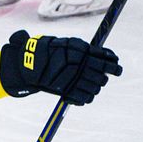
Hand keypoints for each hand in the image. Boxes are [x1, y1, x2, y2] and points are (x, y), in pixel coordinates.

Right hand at [0, 29, 121, 104]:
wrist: (26, 63)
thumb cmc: (46, 51)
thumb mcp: (65, 43)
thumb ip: (85, 49)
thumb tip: (107, 54)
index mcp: (81, 51)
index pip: (107, 59)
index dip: (114, 64)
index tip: (115, 66)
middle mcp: (80, 65)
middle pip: (103, 75)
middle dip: (103, 77)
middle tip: (100, 76)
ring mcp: (75, 80)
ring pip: (96, 87)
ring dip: (94, 87)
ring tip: (88, 84)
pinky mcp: (68, 92)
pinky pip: (86, 98)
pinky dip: (86, 96)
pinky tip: (82, 92)